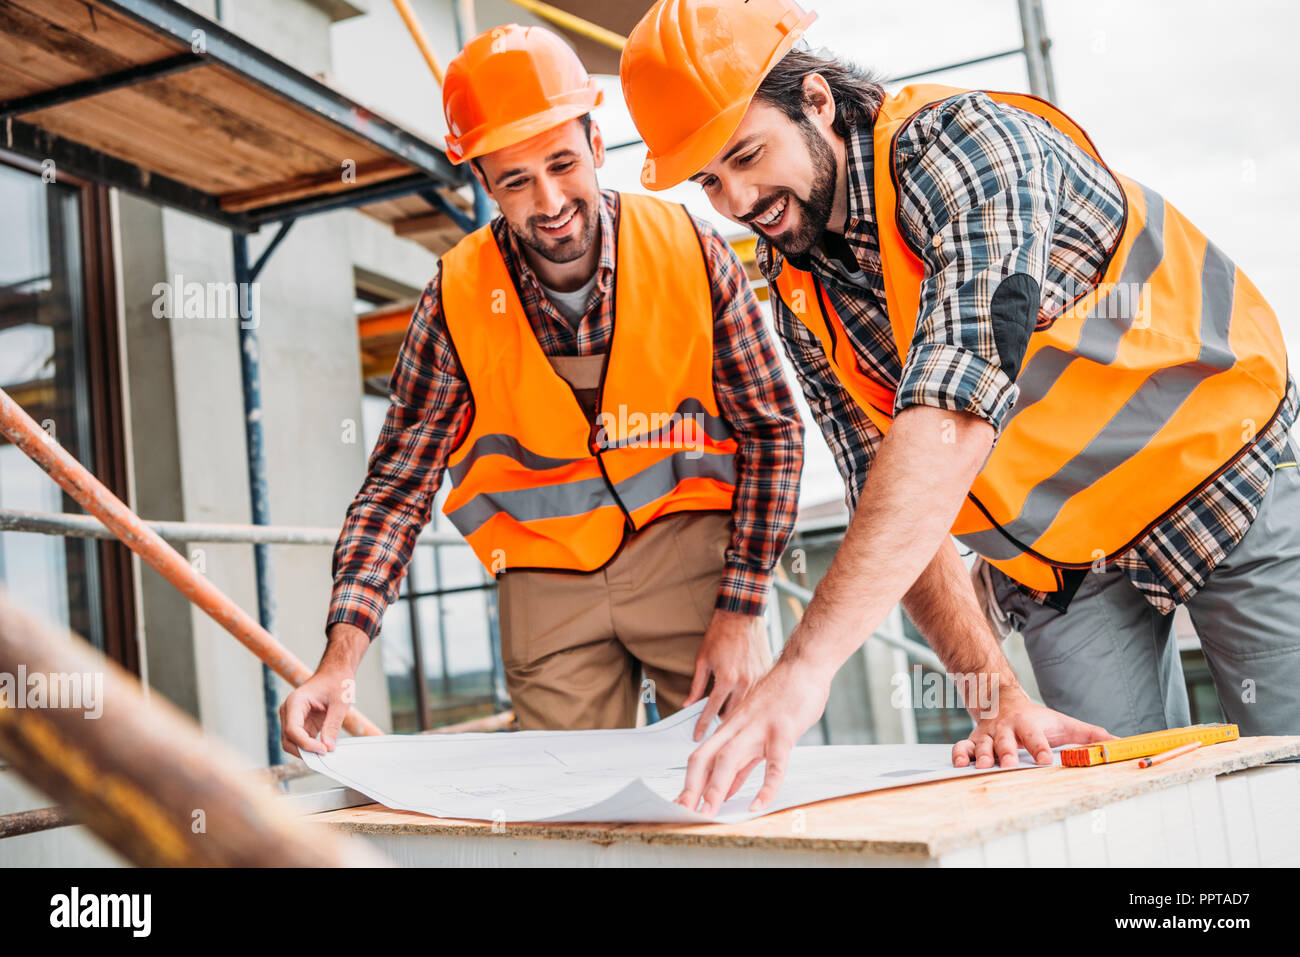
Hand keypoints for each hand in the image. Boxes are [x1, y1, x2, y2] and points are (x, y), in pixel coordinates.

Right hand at [279, 665, 355, 757]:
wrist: (336, 673)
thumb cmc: (337, 682)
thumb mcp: (340, 703)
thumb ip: (332, 725)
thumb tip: (328, 747)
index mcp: (295, 702)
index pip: (292, 730)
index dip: (306, 744)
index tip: (323, 750)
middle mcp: (289, 711)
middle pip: (288, 740)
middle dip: (304, 750)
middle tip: (325, 754)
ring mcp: (293, 718)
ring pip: (293, 743)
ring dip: (307, 750)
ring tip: (326, 752)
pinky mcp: (301, 724)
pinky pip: (302, 740)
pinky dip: (311, 747)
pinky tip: (325, 748)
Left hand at [677, 658, 829, 816]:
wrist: (802, 666)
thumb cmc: (780, 697)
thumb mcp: (754, 728)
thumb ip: (741, 761)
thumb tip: (726, 789)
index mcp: (730, 728)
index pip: (701, 756)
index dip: (689, 782)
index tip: (682, 805)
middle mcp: (738, 728)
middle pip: (706, 758)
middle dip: (694, 788)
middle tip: (686, 813)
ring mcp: (759, 728)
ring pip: (730, 759)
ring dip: (717, 787)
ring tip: (710, 812)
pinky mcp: (783, 731)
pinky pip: (774, 763)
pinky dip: (765, 786)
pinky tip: (758, 804)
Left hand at [684, 609, 770, 740]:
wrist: (739, 618)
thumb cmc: (720, 636)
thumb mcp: (702, 661)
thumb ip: (696, 686)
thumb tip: (688, 703)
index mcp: (726, 679)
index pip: (712, 710)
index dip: (703, 725)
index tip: (698, 735)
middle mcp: (743, 682)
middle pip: (732, 714)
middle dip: (721, 727)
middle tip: (713, 736)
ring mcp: (756, 679)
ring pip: (746, 708)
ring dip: (737, 718)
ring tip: (728, 728)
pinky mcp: (764, 675)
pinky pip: (755, 696)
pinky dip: (748, 704)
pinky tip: (744, 710)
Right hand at [952, 689, 1112, 768]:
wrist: (1002, 699)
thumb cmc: (1038, 718)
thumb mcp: (1064, 723)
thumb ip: (1091, 736)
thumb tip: (1121, 744)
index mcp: (1028, 724)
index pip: (1036, 737)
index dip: (1040, 748)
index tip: (1045, 761)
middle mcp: (1006, 729)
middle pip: (1005, 741)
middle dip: (1006, 752)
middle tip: (1008, 763)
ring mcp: (988, 735)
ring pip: (981, 744)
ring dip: (981, 754)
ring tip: (983, 766)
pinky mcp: (974, 740)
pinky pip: (962, 746)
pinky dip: (959, 754)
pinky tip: (959, 764)